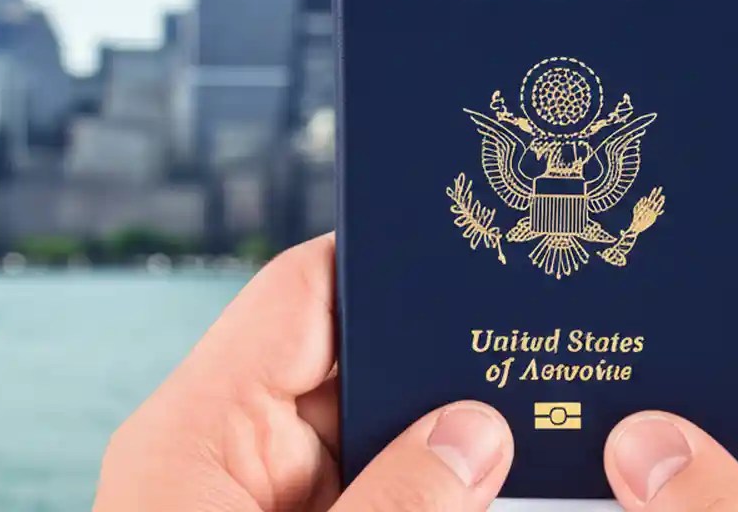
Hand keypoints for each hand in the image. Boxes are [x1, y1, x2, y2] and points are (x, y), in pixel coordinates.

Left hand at [94, 234, 513, 510]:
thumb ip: (399, 506)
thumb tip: (479, 431)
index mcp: (203, 426)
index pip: (304, 292)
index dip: (388, 259)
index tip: (478, 250)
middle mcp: (233, 445)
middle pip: (354, 358)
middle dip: (439, 363)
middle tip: (534, 355)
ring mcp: (266, 495)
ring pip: (379, 428)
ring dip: (446, 434)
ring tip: (529, 428)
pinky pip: (379, 483)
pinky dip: (431, 485)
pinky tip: (490, 484)